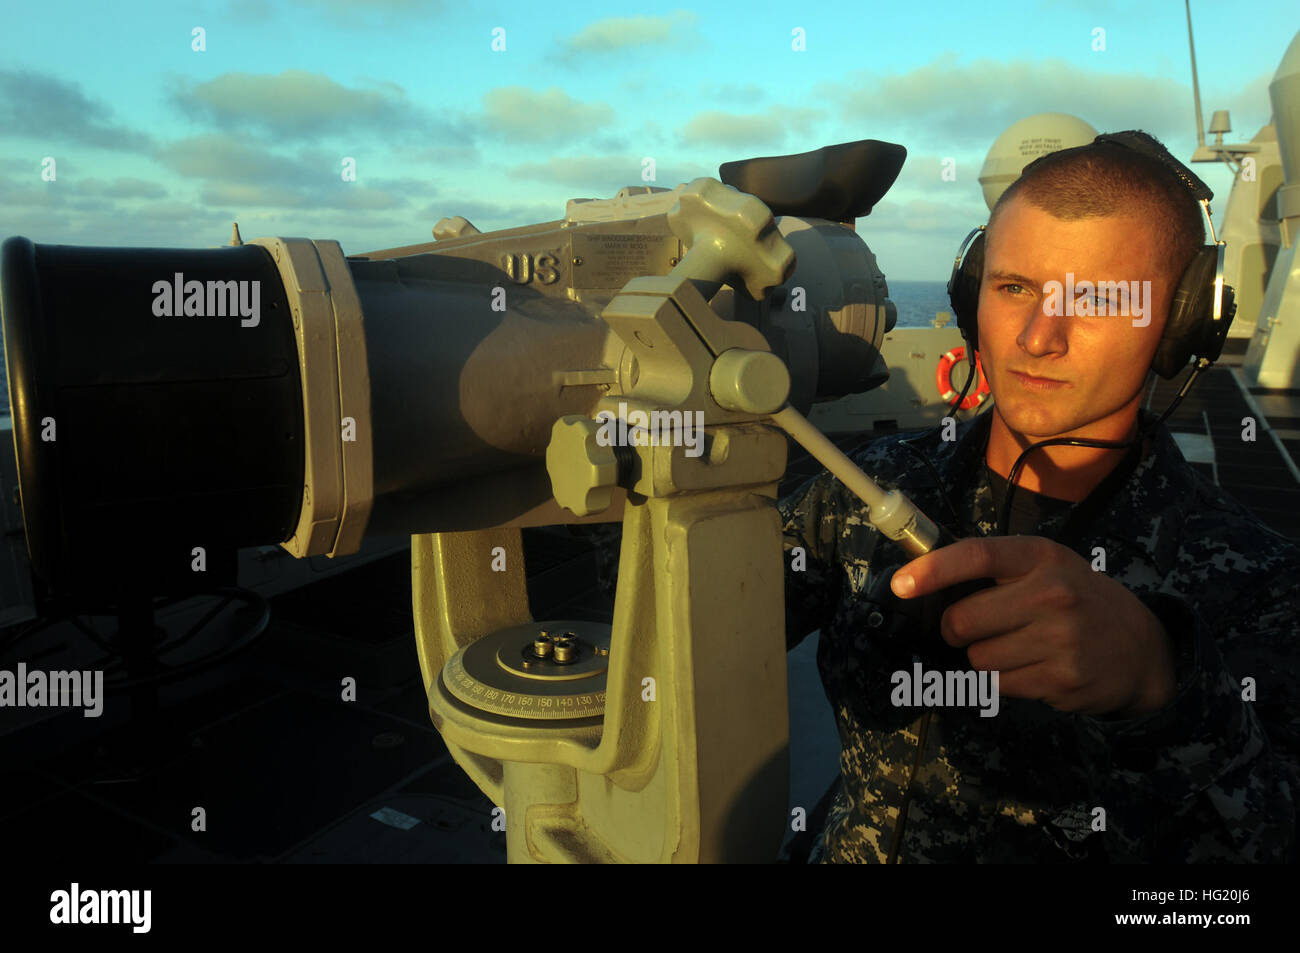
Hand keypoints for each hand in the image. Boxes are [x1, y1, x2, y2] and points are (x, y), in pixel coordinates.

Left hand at [891, 536, 1176, 717]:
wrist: (1143, 648)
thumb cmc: (1079, 600)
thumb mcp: (1047, 566)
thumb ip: (995, 568)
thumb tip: (921, 578)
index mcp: (1040, 557)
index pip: (976, 555)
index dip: (932, 570)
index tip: (901, 585)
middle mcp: (1051, 594)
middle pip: (961, 621)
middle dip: (959, 630)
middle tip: (984, 627)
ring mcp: (1060, 639)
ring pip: (977, 659)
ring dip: (987, 658)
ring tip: (1022, 647)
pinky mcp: (1062, 680)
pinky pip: (1000, 686)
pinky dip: (1008, 681)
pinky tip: (1038, 667)